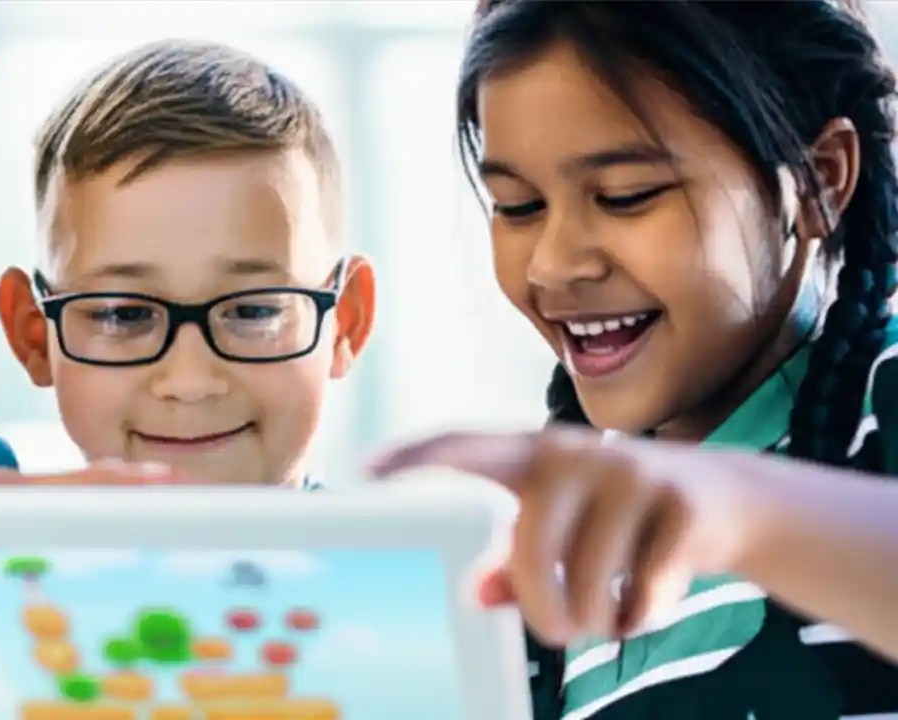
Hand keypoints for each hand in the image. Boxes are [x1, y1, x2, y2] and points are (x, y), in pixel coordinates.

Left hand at [370, 427, 756, 645]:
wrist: (726, 499)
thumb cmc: (619, 522)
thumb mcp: (565, 532)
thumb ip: (514, 564)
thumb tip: (476, 596)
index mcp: (536, 456)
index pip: (466, 446)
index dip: (415, 456)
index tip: (365, 469)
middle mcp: (577, 453)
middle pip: (529, 552)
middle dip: (544, 612)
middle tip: (559, 631)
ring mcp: (632, 473)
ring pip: (587, 587)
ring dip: (597, 620)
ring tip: (611, 603)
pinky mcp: (681, 505)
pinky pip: (641, 596)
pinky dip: (641, 617)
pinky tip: (652, 594)